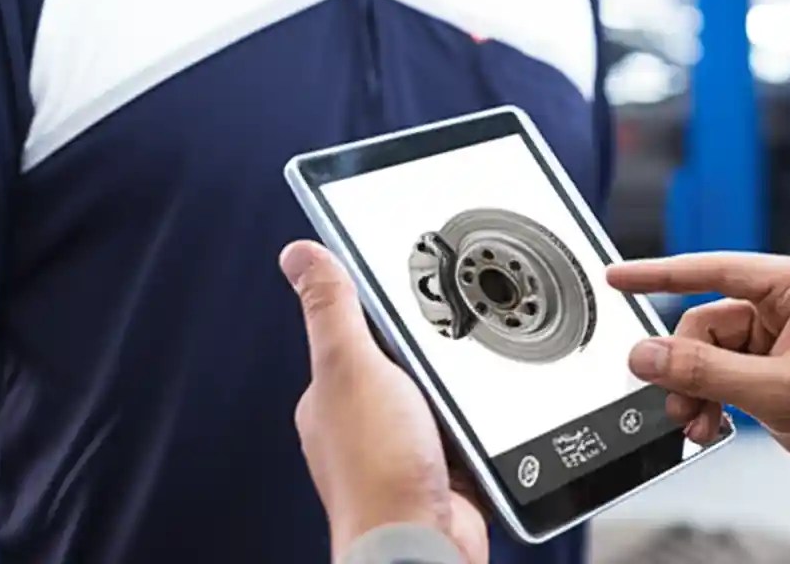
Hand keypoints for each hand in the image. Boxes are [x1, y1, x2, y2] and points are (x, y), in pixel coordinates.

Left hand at [281, 241, 488, 563]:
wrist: (423, 545)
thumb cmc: (377, 472)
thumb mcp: (351, 368)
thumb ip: (333, 309)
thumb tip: (301, 254)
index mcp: (334, 395)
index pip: (362, 332)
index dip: (391, 312)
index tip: (419, 295)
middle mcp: (367, 423)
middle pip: (411, 363)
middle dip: (437, 357)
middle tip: (456, 349)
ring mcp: (407, 450)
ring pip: (446, 398)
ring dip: (464, 395)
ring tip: (472, 393)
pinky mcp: (446, 473)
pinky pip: (473, 434)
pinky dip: (484, 429)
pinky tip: (488, 426)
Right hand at [607, 254, 789, 490]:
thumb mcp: (776, 392)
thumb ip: (705, 372)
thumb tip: (649, 354)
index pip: (717, 270)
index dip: (661, 274)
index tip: (620, 277)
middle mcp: (789, 304)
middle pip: (705, 322)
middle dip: (687, 366)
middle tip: (679, 401)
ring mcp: (778, 336)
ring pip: (707, 353)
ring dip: (695, 389)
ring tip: (697, 421)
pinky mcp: (771, 366)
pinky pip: (719, 374)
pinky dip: (708, 399)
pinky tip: (709, 423)